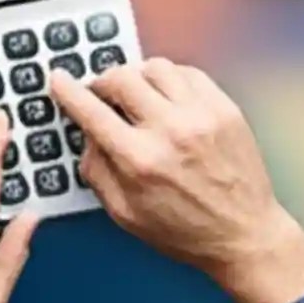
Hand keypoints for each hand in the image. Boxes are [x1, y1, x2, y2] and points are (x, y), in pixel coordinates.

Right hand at [50, 59, 303, 302]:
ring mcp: (201, 115)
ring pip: (155, 67)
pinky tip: (167, 95)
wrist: (244, 235)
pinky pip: (188, 73)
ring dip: (137, 75)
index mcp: (139, 161)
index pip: (92, 111)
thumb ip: (97, 171)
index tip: (59, 80)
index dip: (69, 91)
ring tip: (136, 93)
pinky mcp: (225, 109)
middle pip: (121, 78)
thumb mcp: (125, 215)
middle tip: (100, 92)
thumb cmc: (185, 232)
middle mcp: (169, 131)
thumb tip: (87, 135)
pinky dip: (170, 78)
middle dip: (102, 81)